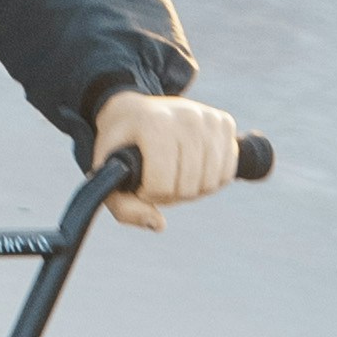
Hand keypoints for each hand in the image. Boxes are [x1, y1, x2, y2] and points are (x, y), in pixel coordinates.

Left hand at [87, 87, 240, 231]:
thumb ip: (125, 208)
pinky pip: (227, 172)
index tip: (138, 179)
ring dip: (191, 189)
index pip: (163, 184)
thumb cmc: (121, 146)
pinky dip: (210, 179)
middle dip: (171, 193)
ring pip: (210, 182)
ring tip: (173, 173)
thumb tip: (159, 225)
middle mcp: (186, 116)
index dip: (148, 193)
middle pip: (189, 186)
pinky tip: (192, 168)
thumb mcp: (109, 174)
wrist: (133, 111)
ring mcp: (208, 118)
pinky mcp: (224, 122)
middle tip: (156, 177)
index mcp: (155, 124)